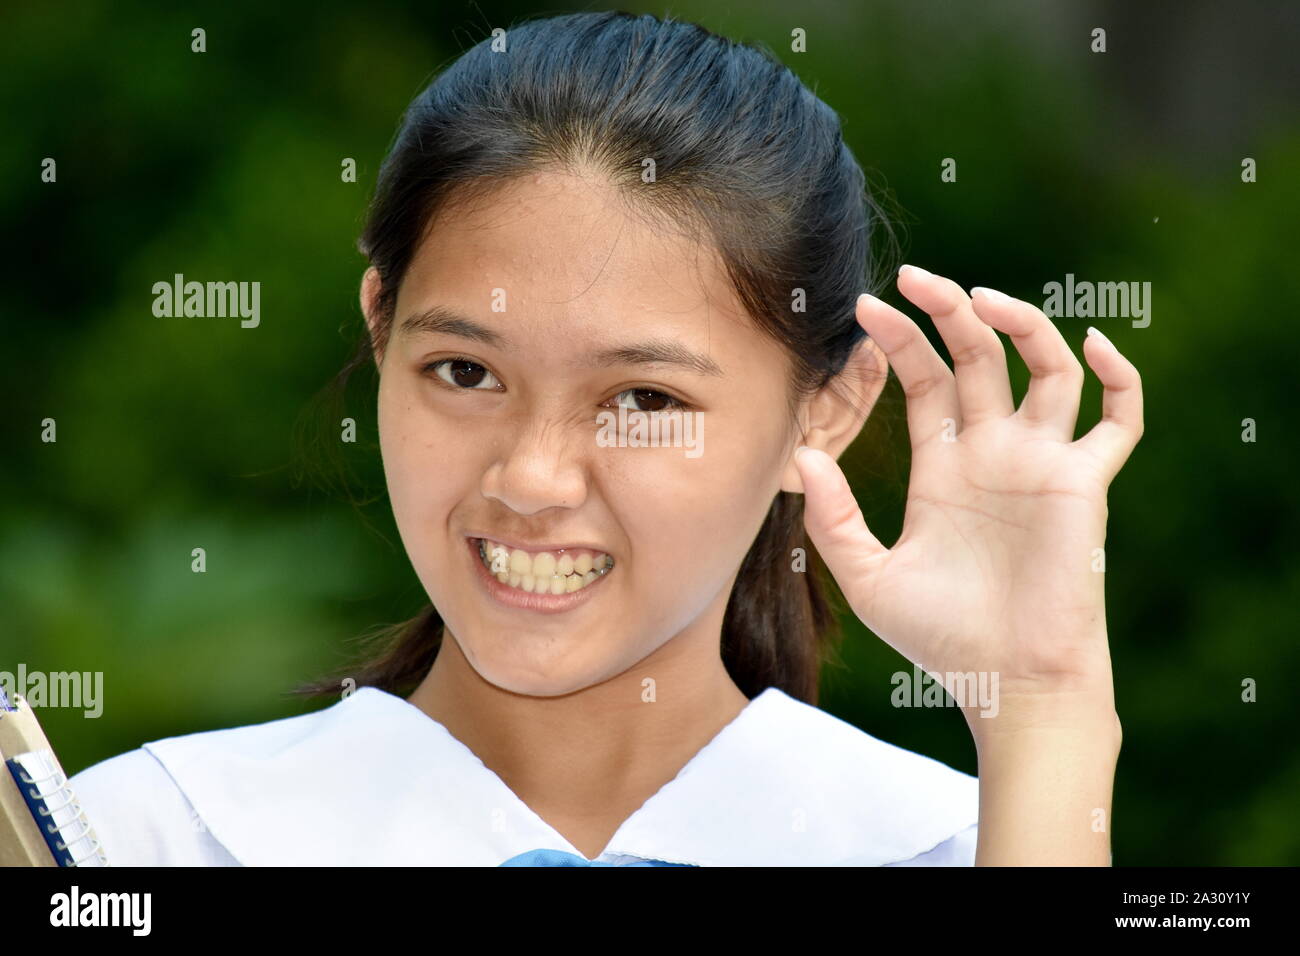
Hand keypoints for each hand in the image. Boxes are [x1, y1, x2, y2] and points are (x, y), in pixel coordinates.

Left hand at [793, 265, 1142, 738]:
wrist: (1004, 685)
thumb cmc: (940, 637)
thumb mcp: (869, 576)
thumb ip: (834, 517)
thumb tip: (802, 455)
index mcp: (944, 467)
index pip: (926, 380)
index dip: (899, 342)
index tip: (865, 309)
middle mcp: (993, 454)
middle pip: (978, 358)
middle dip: (949, 312)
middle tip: (912, 277)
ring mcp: (1041, 464)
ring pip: (1045, 369)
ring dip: (1021, 326)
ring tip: (980, 298)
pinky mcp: (1083, 485)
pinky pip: (1118, 421)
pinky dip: (1117, 378)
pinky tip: (1089, 344)